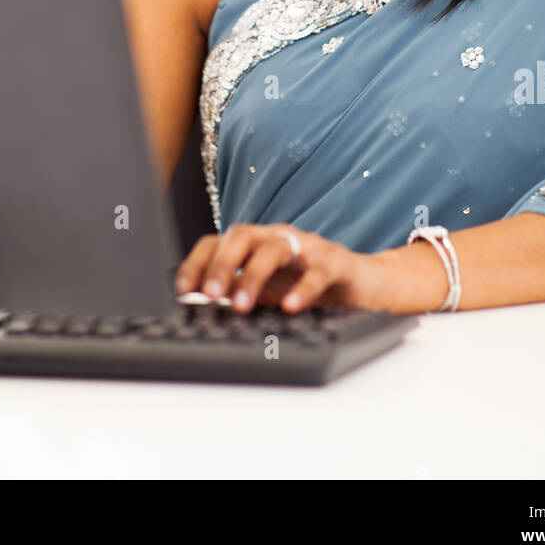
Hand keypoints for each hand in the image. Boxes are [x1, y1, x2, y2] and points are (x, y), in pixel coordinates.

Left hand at [173, 222, 396, 313]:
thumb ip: (237, 294)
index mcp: (256, 244)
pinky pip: (318, 271)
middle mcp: (278, 238)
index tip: (182, 291)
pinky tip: (290, 307)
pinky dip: (303, 288)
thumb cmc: (307, 287)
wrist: (363, 285)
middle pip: (242, 235)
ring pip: (276, 248)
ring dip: (254, 275)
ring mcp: (308, 247)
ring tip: (242, 306)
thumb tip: (199, 309)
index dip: (196, 263)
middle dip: (221, 264)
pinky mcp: (336, 262)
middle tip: (209, 295)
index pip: (216, 242)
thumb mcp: (266, 293)